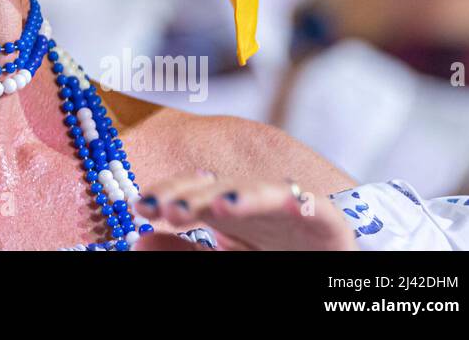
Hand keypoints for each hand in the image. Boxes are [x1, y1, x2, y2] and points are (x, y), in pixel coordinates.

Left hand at [132, 171, 357, 250]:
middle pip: (220, 188)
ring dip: (239, 195)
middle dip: (194, 195)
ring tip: (217, 206)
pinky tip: (278, 201)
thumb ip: (185, 255)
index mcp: (224, 212)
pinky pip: (311, 205)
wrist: (328, 279)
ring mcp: (287, 207)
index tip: (141, 206)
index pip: (190, 193)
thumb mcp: (222, 264)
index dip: (166, 195)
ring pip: (260, 192)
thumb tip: (141, 239)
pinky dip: (292, 200)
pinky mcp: (324, 218)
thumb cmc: (271, 258)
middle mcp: (252, 204)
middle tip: (169, 207)